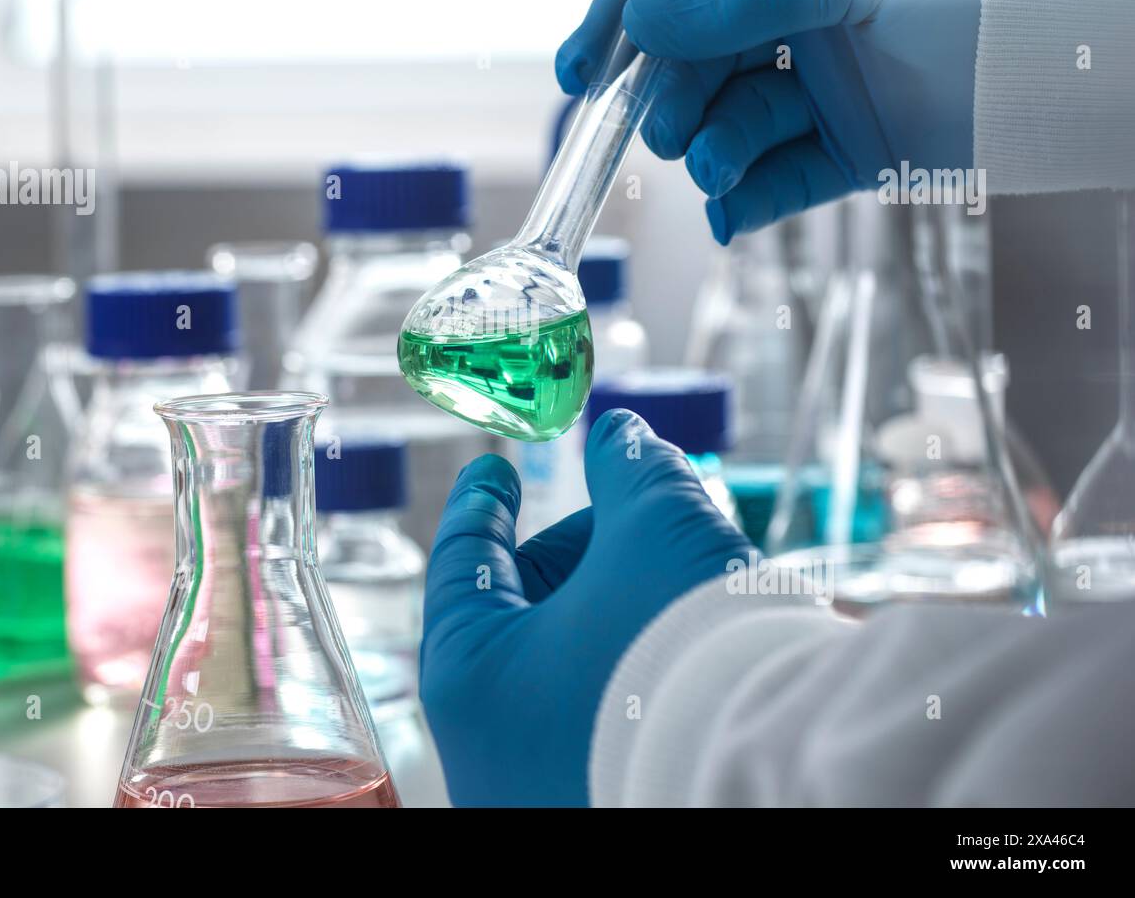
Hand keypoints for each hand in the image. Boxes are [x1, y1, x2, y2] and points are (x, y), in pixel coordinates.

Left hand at [419, 409, 752, 805]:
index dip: (482, 503)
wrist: (779, 772)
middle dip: (571, 555)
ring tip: (666, 576)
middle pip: (517, 614)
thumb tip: (621, 436)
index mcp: (469, 673)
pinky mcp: (592, 804)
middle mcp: (484, 749)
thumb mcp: (657, 530)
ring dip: (604, 610)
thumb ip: (630, 472)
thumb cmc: (691, 651)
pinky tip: (676, 640)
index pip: (462, 563)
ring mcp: (535, 788)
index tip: (494, 471)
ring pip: (557, 669)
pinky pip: (592, 720)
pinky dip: (622, 670)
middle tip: (620, 518)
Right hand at [556, 0, 982, 242]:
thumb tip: (641, 20)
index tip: (580, 67)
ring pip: (735, 123)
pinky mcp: (852, 149)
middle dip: (670, 95)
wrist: (1066, 47)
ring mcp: (825, 84)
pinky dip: (749, 200)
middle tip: (660, 130)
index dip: (624, 18)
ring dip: (710, 149)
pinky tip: (729, 217)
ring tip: (711, 168)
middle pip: (700, 59)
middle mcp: (803, 11)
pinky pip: (781, 178)